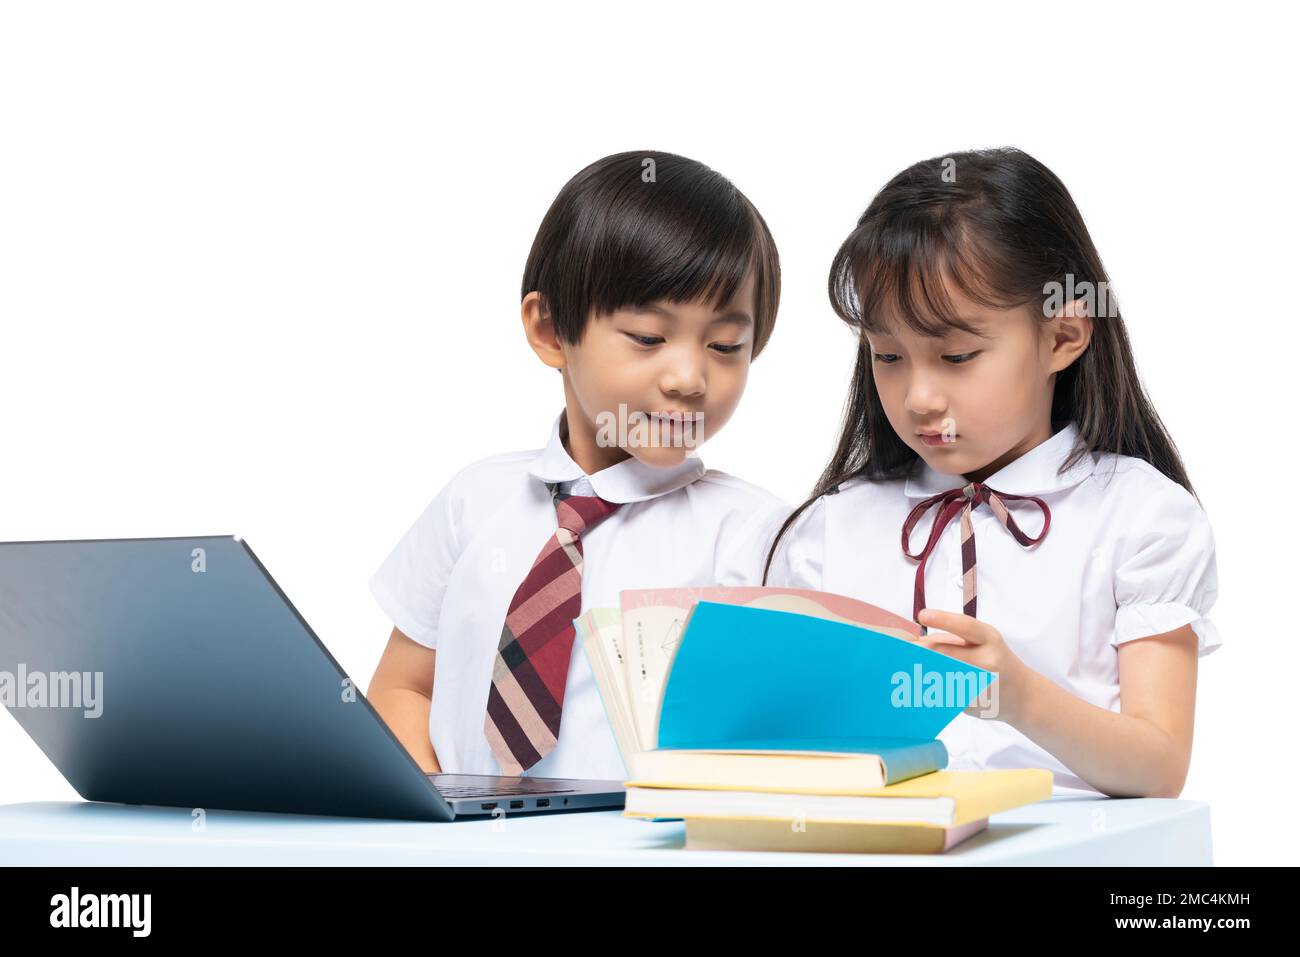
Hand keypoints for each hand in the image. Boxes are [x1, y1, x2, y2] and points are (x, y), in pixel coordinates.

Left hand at [913, 608, 1031, 722]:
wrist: (1022, 694)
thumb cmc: (995, 660)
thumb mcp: (983, 641)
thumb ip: (953, 638)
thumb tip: (916, 642)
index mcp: (989, 638)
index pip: (965, 626)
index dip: (942, 619)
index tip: (922, 615)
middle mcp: (988, 660)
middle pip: (944, 652)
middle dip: (919, 651)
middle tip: (900, 649)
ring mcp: (981, 683)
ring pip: (940, 674)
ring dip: (919, 671)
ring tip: (905, 668)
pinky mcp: (973, 702)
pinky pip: (944, 693)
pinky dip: (928, 688)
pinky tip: (919, 686)